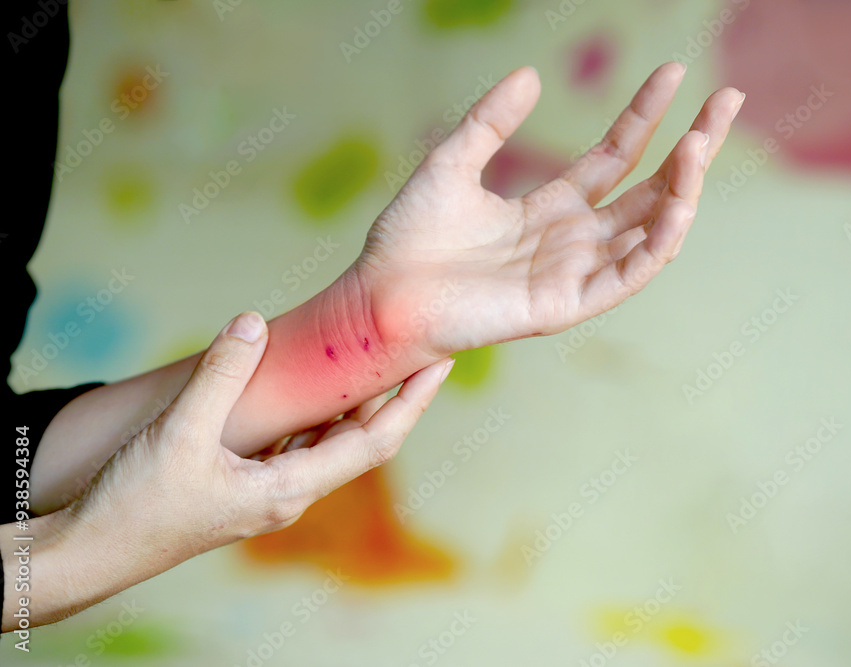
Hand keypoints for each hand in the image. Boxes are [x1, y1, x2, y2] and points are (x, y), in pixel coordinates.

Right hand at [10, 313, 450, 627]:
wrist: (89, 554)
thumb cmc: (135, 504)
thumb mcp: (180, 432)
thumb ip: (221, 373)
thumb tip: (253, 321)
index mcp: (289, 490)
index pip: (374, 442)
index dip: (412, 402)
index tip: (441, 364)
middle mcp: (289, 496)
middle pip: (359, 441)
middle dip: (393, 398)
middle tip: (417, 352)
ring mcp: (268, 495)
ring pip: (326, 445)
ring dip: (351, 406)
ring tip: (372, 362)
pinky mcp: (244, 488)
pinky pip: (294, 447)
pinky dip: (309, 416)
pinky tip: (303, 390)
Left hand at [355, 64, 743, 357]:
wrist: (381, 295)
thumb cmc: (407, 240)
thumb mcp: (451, 163)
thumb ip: (490, 121)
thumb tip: (531, 73)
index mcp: (549, 208)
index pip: (616, 157)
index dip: (646, 115)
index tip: (672, 71)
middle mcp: (571, 240)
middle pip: (649, 191)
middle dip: (693, 148)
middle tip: (729, 100)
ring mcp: (572, 273)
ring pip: (650, 231)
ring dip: (682, 189)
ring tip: (702, 142)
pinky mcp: (565, 305)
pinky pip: (628, 275)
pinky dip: (658, 242)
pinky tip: (679, 201)